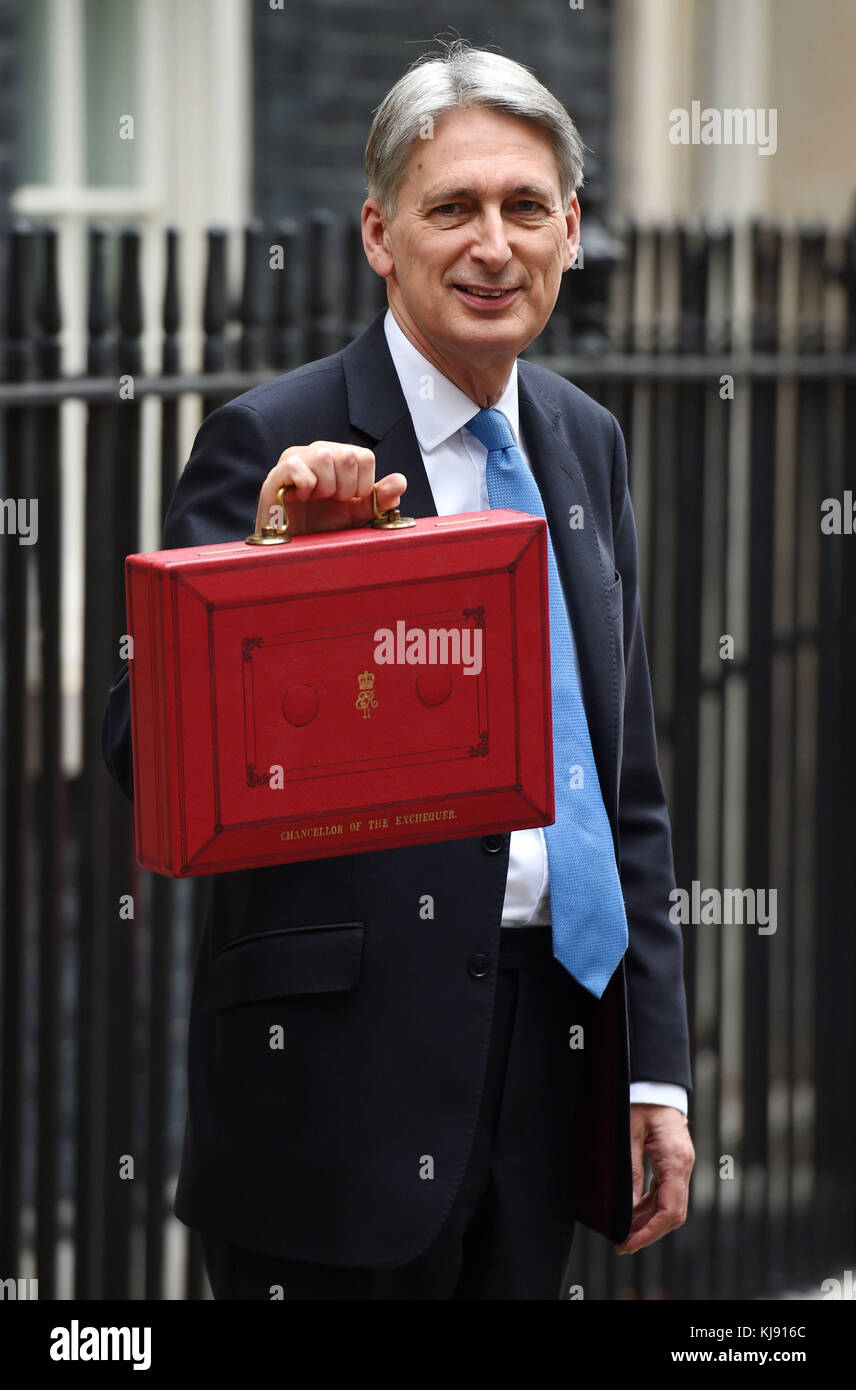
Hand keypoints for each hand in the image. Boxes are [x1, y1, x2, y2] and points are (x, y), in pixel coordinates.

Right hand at [255, 441, 406, 535]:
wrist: (292, 544)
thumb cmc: (319, 524)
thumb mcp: (354, 513)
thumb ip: (378, 499)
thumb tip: (401, 482)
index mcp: (338, 457)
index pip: (365, 456)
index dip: (362, 485)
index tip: (347, 500)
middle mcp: (318, 451)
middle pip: (348, 455)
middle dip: (344, 489)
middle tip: (329, 501)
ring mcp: (296, 458)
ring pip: (324, 457)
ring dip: (324, 489)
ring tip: (314, 499)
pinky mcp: (277, 471)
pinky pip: (299, 467)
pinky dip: (306, 488)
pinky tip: (300, 498)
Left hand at [614, 1103, 694, 1254]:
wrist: (654, 1082)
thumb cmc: (640, 1102)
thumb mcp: (629, 1135)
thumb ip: (631, 1171)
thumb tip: (627, 1208)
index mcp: (675, 1160)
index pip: (670, 1210)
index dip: (650, 1231)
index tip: (629, 1243)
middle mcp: (683, 1166)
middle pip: (672, 1213)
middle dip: (648, 1232)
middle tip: (621, 1244)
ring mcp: (680, 1165)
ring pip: (669, 1205)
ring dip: (648, 1221)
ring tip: (623, 1232)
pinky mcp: (673, 1163)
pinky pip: (664, 1192)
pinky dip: (649, 1206)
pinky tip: (632, 1212)